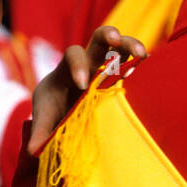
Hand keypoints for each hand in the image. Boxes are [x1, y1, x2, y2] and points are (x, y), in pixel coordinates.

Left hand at [27, 25, 147, 156]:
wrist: (59, 106)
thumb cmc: (51, 110)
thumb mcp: (43, 119)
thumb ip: (39, 132)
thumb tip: (33, 152)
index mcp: (67, 69)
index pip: (72, 56)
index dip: (77, 66)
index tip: (82, 84)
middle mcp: (88, 64)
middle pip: (98, 39)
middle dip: (107, 35)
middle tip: (116, 38)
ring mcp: (106, 69)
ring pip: (119, 48)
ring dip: (131, 45)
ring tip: (143, 54)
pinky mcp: (119, 79)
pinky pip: (131, 65)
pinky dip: (142, 65)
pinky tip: (152, 68)